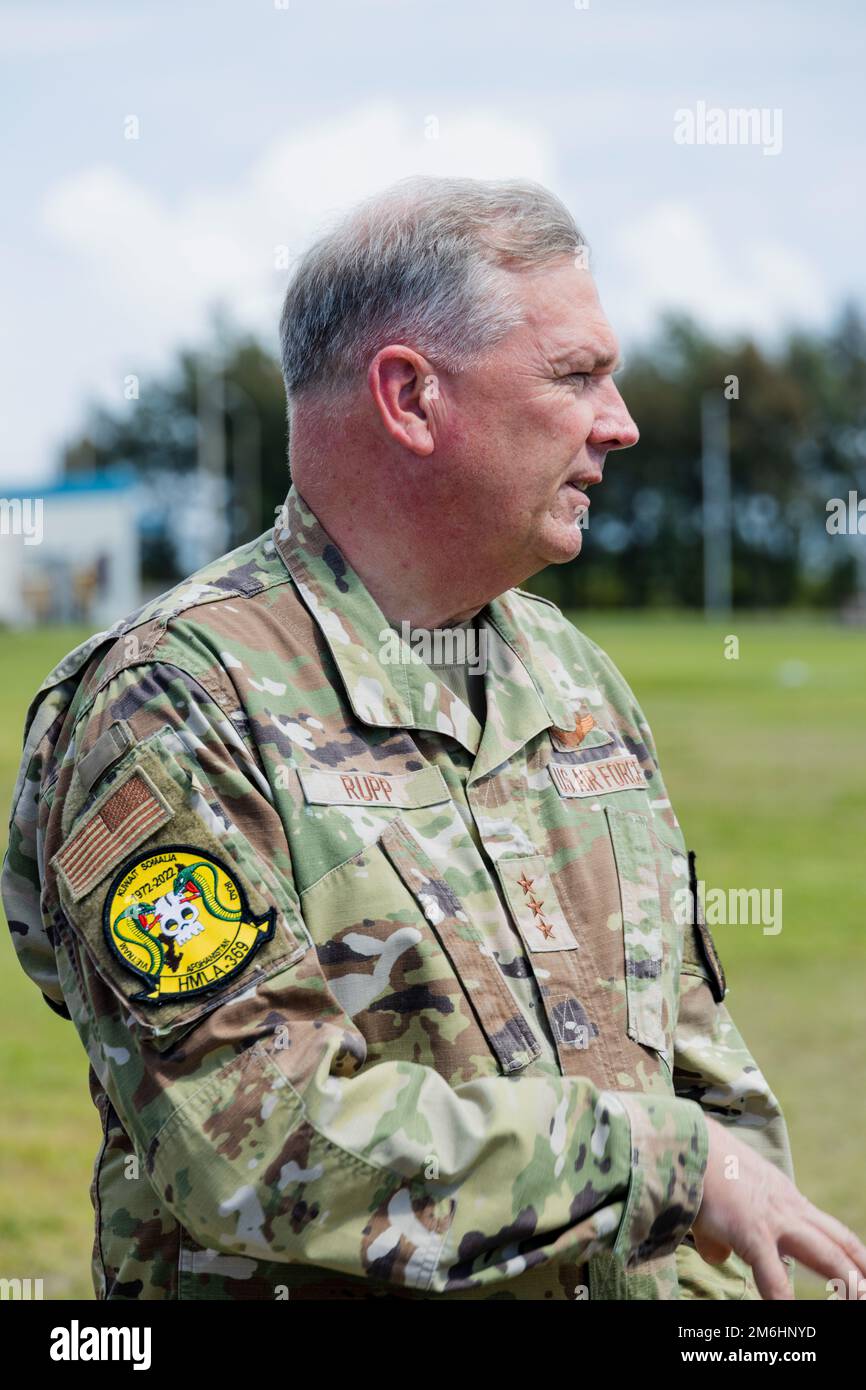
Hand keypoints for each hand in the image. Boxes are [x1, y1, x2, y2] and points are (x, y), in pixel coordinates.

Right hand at [692, 1116, 865, 1299]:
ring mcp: (775, 1221)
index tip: (865, 1273)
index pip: (831, 1232)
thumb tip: (719, 1258)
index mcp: (786, 1199)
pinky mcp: (753, 1233)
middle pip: (839, 1243)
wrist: (687, 1143)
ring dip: (848, 1282)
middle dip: (861, 1271)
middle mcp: (789, 1208)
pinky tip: (786, 1315)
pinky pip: (774, 1277)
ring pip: (827, 1256)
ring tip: (859, 1302)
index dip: (853, 1256)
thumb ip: (725, 1236)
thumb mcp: (723, 1204)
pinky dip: (783, 1300)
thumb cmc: (701, 1171)